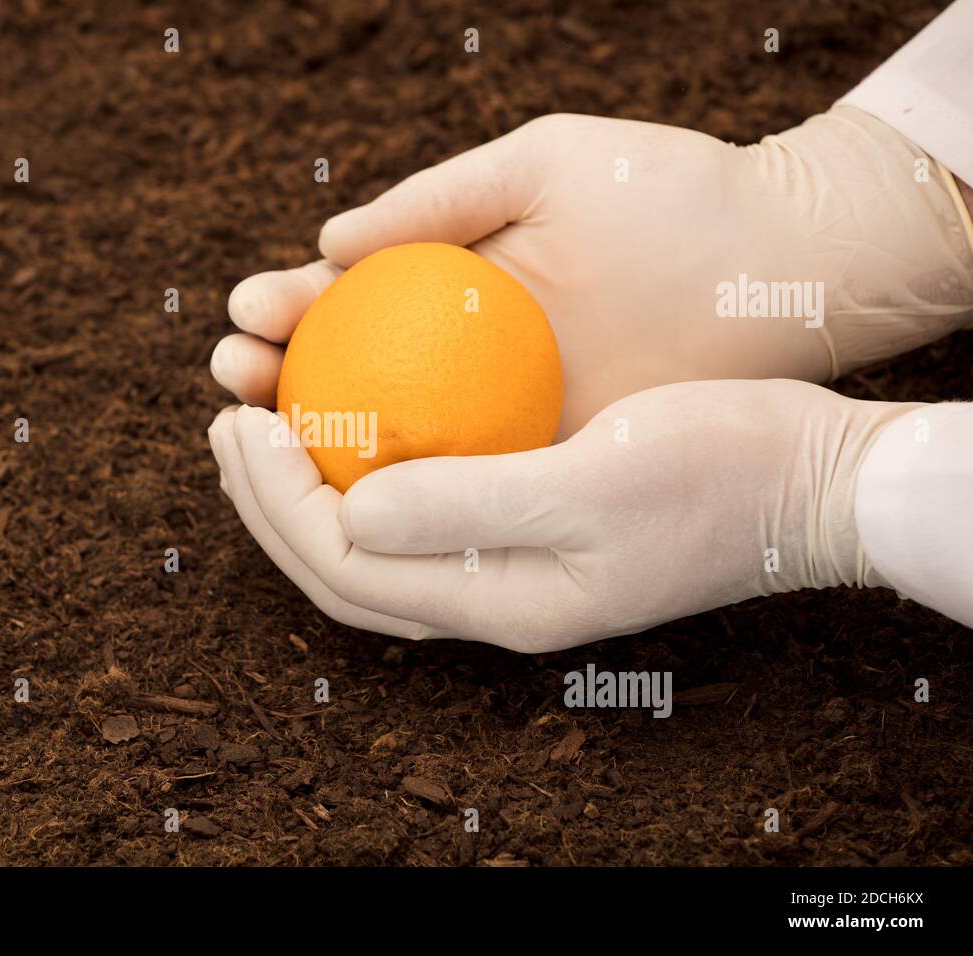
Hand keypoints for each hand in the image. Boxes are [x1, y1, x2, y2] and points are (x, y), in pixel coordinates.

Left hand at [208, 380, 919, 652]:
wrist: (809, 483)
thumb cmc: (715, 470)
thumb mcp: (593, 481)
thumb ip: (466, 507)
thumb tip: (348, 514)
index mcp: (498, 600)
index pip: (347, 566)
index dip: (278, 501)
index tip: (243, 422)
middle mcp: (493, 601)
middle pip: (343, 571)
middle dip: (267, 506)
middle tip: (226, 423)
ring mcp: (512, 574)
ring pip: (373, 551)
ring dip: (305, 497)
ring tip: (263, 428)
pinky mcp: (532, 534)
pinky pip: (418, 518)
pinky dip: (366, 480)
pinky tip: (355, 426)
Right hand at [212, 107, 972, 438]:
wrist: (772, 261)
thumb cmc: (665, 196)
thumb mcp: (543, 168)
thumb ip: (439, 197)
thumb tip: (330, 242)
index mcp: (447, 285)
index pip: (341, 303)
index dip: (284, 311)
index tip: (247, 313)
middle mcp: (456, 357)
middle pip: (340, 376)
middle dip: (271, 377)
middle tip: (234, 372)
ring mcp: (492, 418)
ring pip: (378, 442)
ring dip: (307, 439)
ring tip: (256, 424)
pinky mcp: (535, 465)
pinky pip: (448, 486)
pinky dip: (390, 490)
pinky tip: (345, 484)